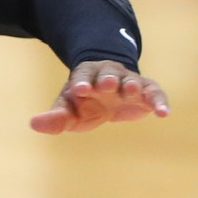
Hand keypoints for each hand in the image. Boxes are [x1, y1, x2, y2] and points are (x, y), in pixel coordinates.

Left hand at [31, 60, 170, 133]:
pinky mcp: (146, 91)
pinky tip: (163, 113)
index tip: (78, 89)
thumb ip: (54, 117)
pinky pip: (155, 94)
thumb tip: (34, 124)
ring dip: (131, 85)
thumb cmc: (83, 103)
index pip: (82, 75)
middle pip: (107, 73)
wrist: (108, 95)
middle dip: (106, 78)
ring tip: (131, 92)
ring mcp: (128, 82)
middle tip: (106, 85)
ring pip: (131, 80)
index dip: (81, 81)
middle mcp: (108, 75)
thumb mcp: (68, 110)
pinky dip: (159, 102)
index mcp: (85, 76)